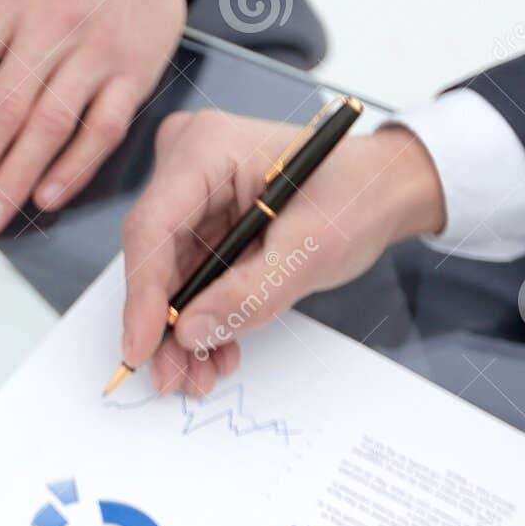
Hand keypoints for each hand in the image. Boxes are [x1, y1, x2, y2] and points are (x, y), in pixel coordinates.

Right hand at [121, 110, 446, 395]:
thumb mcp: (310, 250)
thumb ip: (248, 294)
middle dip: (165, 324)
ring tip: (199, 374)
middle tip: (172, 377)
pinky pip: (189, 276)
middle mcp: (187, 164)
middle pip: (154, 256)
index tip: (139, 350)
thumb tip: (189, 334)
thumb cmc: (358, 196)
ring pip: (168, 275)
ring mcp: (191, 193)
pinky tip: (215, 350)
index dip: (142, 297)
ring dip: (184, 330)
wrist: (385, 189)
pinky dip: (202, 316)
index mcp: (207, 149)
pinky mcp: (201, 220)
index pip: (152, 229)